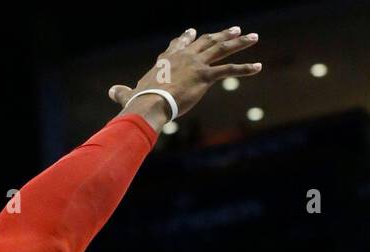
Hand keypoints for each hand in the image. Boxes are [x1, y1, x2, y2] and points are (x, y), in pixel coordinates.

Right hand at [108, 27, 261, 123]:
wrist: (150, 103)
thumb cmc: (139, 101)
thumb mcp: (129, 94)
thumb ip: (122, 92)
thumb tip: (111, 91)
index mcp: (167, 60)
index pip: (179, 45)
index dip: (187, 39)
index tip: (193, 33)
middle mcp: (184, 57)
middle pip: (206, 42)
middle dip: (222, 35)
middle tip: (235, 30)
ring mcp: (196, 65)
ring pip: (222, 49)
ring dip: (239, 42)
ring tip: (253, 37)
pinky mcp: (205, 76)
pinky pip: (229, 70)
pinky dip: (245, 68)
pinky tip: (258, 67)